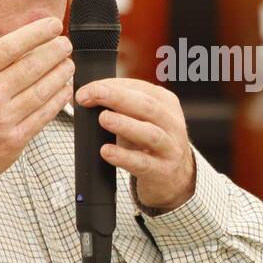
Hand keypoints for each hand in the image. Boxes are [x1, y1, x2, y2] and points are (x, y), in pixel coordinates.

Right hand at [0, 16, 73, 172]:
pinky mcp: (14, 141)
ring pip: (43, 90)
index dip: (36, 33)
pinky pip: (44, 116)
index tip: (53, 25)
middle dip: (55, 51)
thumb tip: (27, 44)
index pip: (10, 46)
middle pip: (32, 66)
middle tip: (65, 45)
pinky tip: (64, 89)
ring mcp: (2, 119)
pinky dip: (58, 100)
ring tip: (68, 65)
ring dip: (61, 74)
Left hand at [75, 78, 194, 212]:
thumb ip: (123, 106)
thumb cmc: (151, 142)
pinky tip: (106, 151)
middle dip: (117, 97)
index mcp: (166, 102)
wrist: (176, 177)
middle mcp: (172, 123)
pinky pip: (143, 163)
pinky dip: (123, 156)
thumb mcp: (142, 119)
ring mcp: (170, 148)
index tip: (87, 90)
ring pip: (150, 133)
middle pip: (147, 106)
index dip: (112, 86)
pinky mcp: (162, 171)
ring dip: (125, 124)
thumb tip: (88, 95)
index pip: (139, 88)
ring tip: (103, 118)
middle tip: (92, 95)